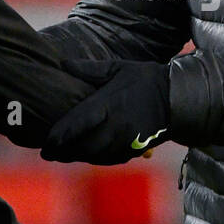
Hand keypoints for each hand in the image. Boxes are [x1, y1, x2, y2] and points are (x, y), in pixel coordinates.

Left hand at [41, 59, 170, 164]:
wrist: (178, 98)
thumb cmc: (146, 80)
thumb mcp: (118, 68)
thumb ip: (89, 69)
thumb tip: (63, 63)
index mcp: (108, 104)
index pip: (76, 125)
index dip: (57, 138)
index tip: (45, 143)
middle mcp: (115, 126)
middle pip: (82, 147)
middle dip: (64, 152)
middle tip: (49, 153)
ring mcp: (126, 140)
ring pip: (95, 156)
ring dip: (78, 157)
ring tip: (64, 155)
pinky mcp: (135, 149)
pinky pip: (110, 159)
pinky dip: (96, 160)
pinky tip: (88, 155)